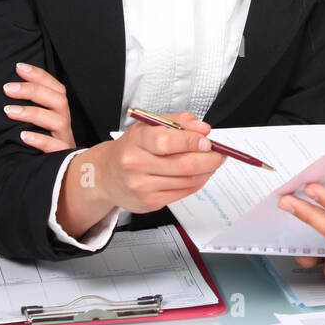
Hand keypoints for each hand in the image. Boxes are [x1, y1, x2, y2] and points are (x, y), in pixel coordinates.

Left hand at [4, 62, 74, 151]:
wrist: (60, 180)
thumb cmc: (41, 150)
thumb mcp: (37, 128)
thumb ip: (29, 111)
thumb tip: (5, 92)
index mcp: (60, 114)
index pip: (56, 88)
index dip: (39, 75)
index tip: (18, 67)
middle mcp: (65, 125)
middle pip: (59, 100)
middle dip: (33, 90)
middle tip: (8, 88)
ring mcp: (65, 141)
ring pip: (58, 121)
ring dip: (32, 112)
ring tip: (8, 111)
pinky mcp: (63, 159)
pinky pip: (56, 149)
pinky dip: (40, 140)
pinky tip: (23, 136)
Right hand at [86, 113, 225, 213]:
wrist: (105, 176)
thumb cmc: (130, 148)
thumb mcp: (148, 125)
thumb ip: (178, 121)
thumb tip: (202, 128)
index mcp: (136, 141)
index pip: (167, 141)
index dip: (192, 141)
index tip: (207, 141)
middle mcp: (136, 164)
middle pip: (183, 164)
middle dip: (209, 159)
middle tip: (218, 154)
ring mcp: (142, 186)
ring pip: (187, 181)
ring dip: (206, 172)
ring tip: (210, 163)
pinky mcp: (149, 202)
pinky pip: (182, 193)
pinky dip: (197, 183)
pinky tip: (199, 175)